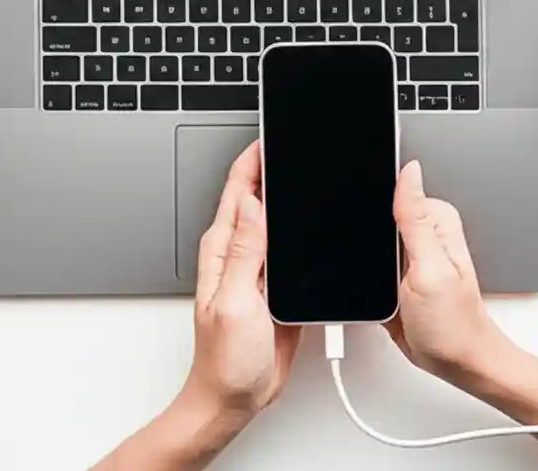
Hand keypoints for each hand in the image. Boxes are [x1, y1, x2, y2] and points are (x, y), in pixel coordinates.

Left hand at [182, 140, 300, 416]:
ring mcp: (257, 270)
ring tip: (309, 174)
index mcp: (222, 251)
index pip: (237, 191)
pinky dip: (302, 236)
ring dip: (290, 201)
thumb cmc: (224, 361)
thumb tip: (251, 203)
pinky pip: (291, 252)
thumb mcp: (235, 301)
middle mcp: (238, 255)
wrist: (234, 399)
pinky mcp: (276, 287)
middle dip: (274, 169)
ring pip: (277, 222)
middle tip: (296, 145)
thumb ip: (245, 251)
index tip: (271, 137)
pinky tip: (315, 228)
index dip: (253, 160)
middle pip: (259, 198)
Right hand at [385, 161, 511, 383]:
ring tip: (382, 283)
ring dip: (363, 257)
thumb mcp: (431, 267)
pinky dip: (364, 275)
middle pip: (379, 214)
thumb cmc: (454, 324)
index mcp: (436, 222)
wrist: (457, 363)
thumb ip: (415, 219)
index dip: (375, 199)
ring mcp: (409, 257)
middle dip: (365, 233)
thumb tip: (410, 171)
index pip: (399, 189)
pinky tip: (374, 291)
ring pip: (370, 240)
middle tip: (383, 269)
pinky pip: (370, 265)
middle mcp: (423, 236)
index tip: (375, 234)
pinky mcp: (396, 277)